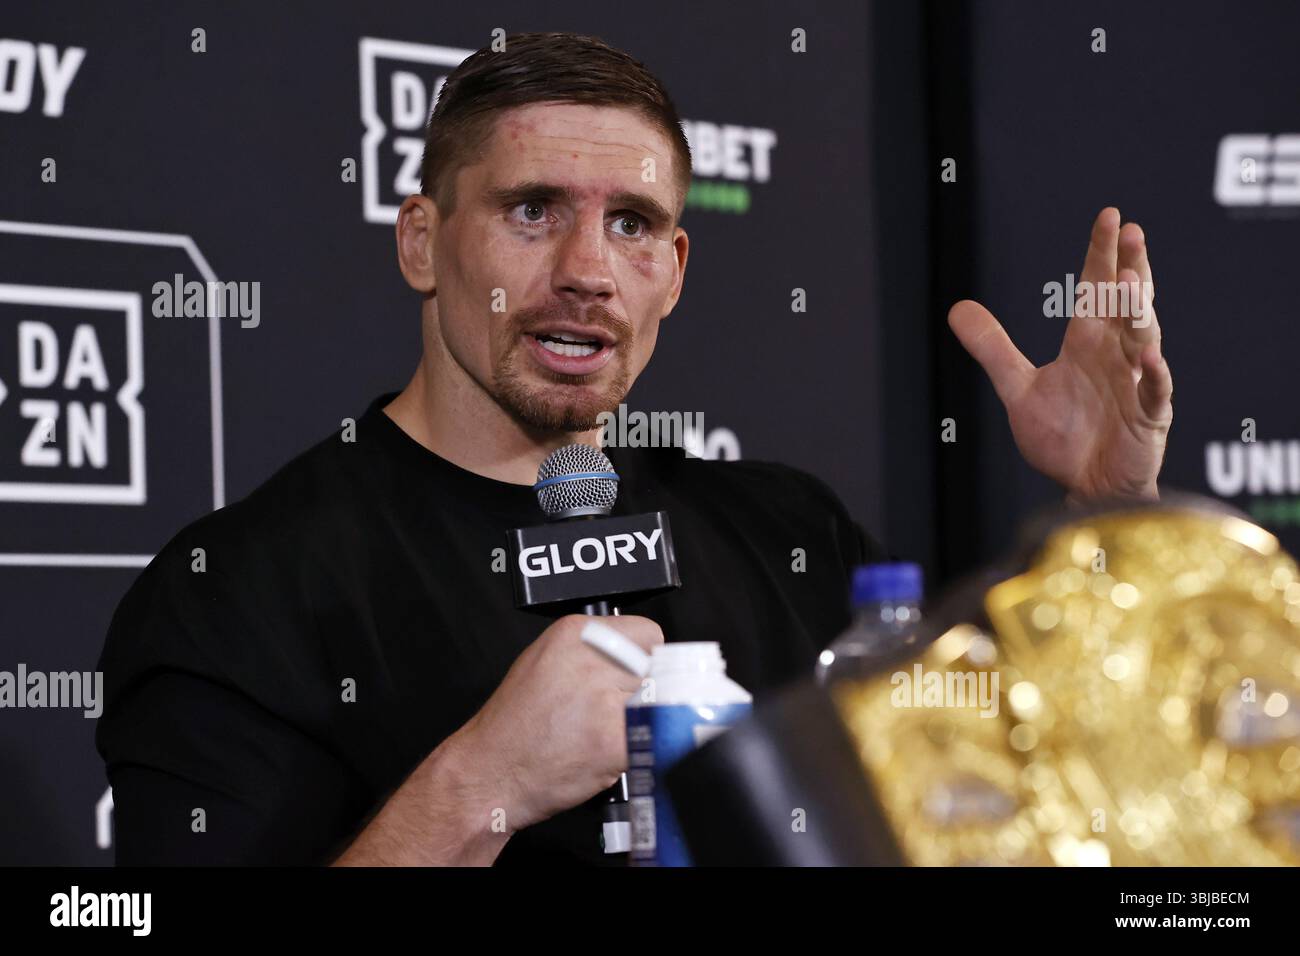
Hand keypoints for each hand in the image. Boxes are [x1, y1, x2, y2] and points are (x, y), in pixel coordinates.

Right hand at [456, 614, 663, 832]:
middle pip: (656, 669)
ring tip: (602, 733)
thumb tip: (638, 655)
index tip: (633, 678)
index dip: (644, 660)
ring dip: (641, 723)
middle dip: (643, 692)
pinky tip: (601, 755)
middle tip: (612, 712)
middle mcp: (591, 659)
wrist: (488, 772)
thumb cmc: (514, 725)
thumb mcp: (546, 661)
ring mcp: (603, 700)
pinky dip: (633, 753)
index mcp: (576, 632)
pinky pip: (649, 741)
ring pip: (657, 706)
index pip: (647, 634)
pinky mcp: (612, 740)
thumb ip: (594, 652)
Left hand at [948, 207, 1172, 499]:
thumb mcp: (1018, 389)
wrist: (1084, 486)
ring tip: (1132, 282)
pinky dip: (1153, 376)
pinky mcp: (1150, 417)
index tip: (1110, 217)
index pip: (1096, 290)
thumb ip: (992, 349)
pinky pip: (1155, 393)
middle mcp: (1116, 355)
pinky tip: (1147, 359)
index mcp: (1088, 344)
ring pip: (1144, 339)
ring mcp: (1137, 383)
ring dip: (1139, 312)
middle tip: (1131, 232)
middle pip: (1127, 304)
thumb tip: (957, 308)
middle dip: (1130, 268)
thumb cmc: (1063, 437)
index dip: (1102, 255)